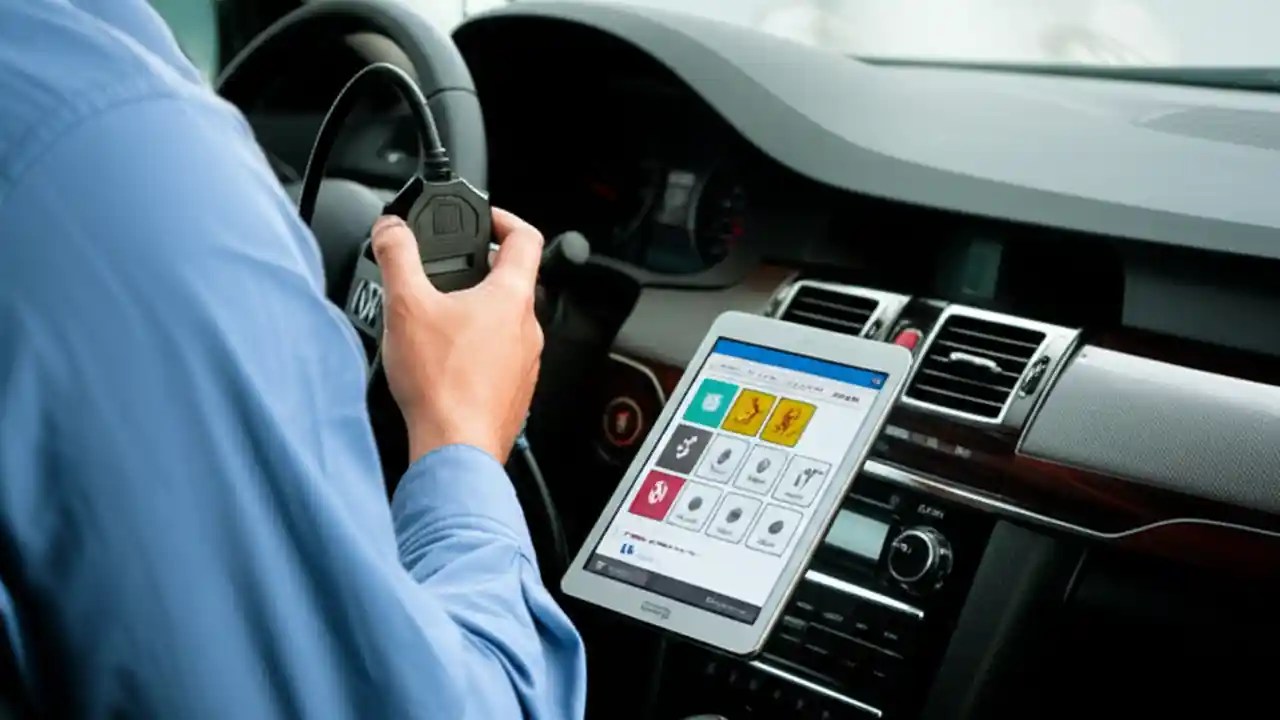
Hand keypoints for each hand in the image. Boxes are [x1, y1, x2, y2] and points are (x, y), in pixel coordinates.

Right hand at [371, 208, 543, 464]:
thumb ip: (397, 257)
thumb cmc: (441, 384)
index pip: (526, 238)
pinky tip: (445, 361)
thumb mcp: (406, 306)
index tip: (484, 219)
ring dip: (475, 314)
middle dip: (478, 272)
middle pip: (512, 282)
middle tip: (446, 272)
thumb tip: (391, 229)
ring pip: (504, 323)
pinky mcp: (515, 392)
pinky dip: (476, 350)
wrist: (455, 449)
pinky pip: (499, 359)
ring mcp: (526, 363)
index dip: (504, 219)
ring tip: (437, 319)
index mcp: (511, 298)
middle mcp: (528, 328)